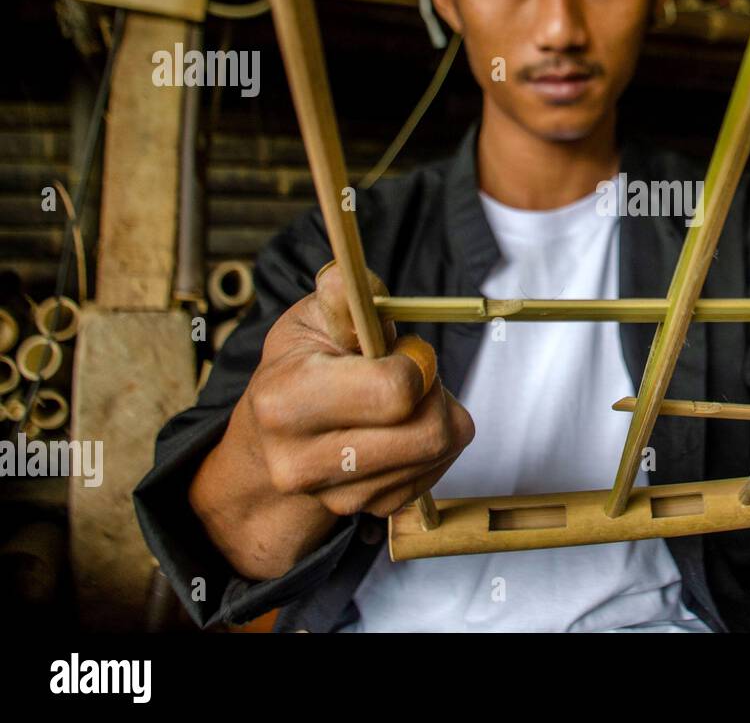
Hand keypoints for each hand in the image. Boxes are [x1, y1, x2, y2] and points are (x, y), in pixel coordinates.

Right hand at [238, 263, 474, 518]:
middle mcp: (302, 461)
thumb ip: (341, 296)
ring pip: (438, 454)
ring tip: (405, 401)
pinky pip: (433, 476)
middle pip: (428, 432)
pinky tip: (401, 430)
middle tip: (414, 376)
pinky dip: (432, 449)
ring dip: (438, 417)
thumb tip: (345, 278)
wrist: (271, 441)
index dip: (415, 363)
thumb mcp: (310, 320)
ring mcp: (335, 496)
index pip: (396, 391)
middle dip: (437, 393)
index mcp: (285, 401)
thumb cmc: (300, 368)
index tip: (398, 352)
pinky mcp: (366, 511)